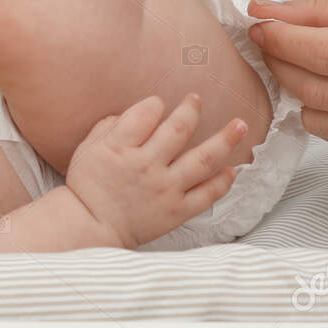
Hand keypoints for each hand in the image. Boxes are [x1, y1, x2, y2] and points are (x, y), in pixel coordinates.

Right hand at [65, 94, 249, 247]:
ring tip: (240, 125)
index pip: (147, 112)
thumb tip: (141, 112)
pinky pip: (206, 195)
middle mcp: (146, 165)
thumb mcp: (87, 148)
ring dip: (225, 139)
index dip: (155, 104)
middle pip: (179, 129)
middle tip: (196, 99)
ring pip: (203, 159)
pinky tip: (232, 169)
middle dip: (191, 109)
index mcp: (120, 147)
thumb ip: (110, 125)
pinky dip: (223, 182)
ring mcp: (165, 189)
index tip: (157, 105)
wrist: (90, 227)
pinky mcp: (177, 211)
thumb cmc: (87, 186)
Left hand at [247, 0, 327, 158]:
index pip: (323, 56)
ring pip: (321, 120)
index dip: (281, 41)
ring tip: (304, 61)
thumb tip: (261, 13)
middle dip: (281, 64)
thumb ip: (318, 10)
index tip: (259, 25)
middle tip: (271, 41)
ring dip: (298, 91)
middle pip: (317, 91)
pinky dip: (325, 112)